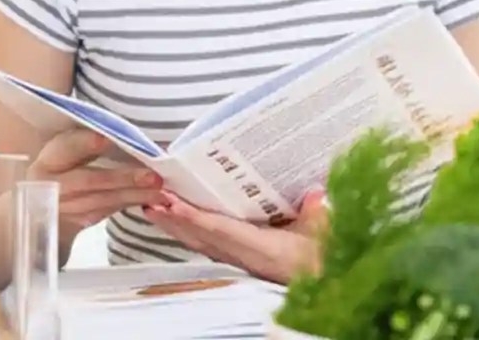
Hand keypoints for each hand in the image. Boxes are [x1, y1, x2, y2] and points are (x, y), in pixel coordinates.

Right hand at [28, 128, 166, 240]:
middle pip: (90, 181)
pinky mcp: (81, 221)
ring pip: (104, 200)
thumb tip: (119, 129)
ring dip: (135, 195)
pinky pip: (110, 210)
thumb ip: (83, 141)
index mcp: (49, 159)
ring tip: (162, 190)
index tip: (105, 138)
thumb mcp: (63, 152)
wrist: (40, 208)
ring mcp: (67, 208)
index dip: (84, 143)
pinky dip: (132, 203)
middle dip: (123, 179)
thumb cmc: (60, 167)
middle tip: (152, 176)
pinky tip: (154, 199)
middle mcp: (54, 185)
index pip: (66, 148)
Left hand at [145, 188, 327, 283]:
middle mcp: (248, 258)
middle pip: (204, 238)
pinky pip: (211, 246)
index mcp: (265, 251)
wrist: (329, 285)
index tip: (173, 205)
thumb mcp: (326, 233)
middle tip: (150, 201)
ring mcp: (244, 261)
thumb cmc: (327, 258)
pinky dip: (193, 233)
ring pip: (203, 243)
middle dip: (175, 220)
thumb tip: (314, 193)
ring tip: (154, 209)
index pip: (223, 232)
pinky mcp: (244, 260)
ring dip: (177, 227)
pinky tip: (180, 223)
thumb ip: (317, 214)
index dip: (196, 219)